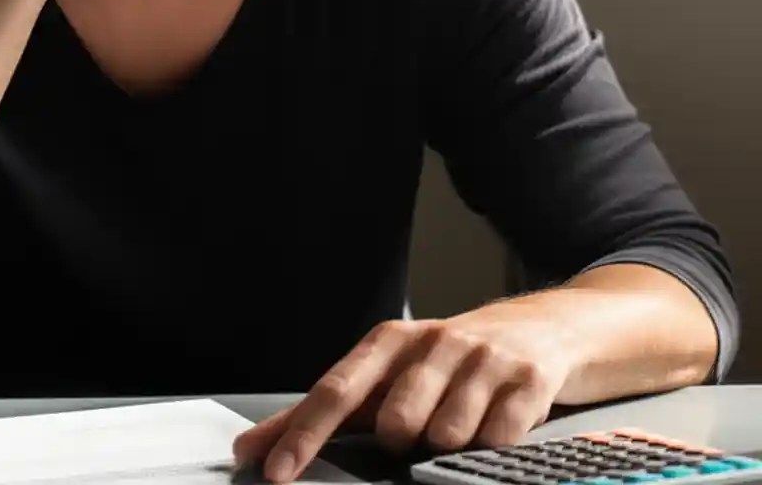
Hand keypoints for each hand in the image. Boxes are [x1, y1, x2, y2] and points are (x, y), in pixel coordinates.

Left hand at [233, 313, 576, 482]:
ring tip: (463, 425)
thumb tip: (251, 449)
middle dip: (401, 443)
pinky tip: (497, 424)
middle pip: (393, 422)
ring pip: (445, 435)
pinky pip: (497, 439)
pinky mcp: (528, 379)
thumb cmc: (449, 362)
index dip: (302, 436)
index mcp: (387, 343)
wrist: (546, 328)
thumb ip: (321, 414)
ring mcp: (481, 359)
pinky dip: (491, 446)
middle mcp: (430, 343)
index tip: (274, 473)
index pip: (333, 393)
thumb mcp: (386, 376)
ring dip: (449, 446)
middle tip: (420, 431)